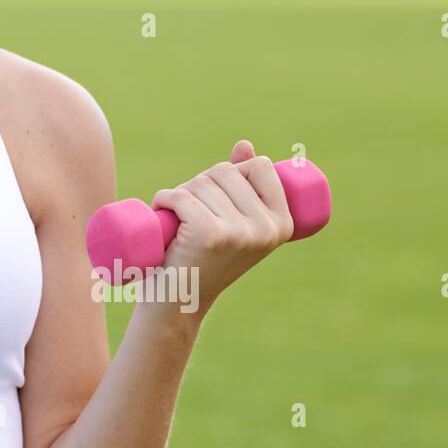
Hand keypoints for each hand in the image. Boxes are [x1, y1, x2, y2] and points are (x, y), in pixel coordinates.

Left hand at [149, 140, 294, 316]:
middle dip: (201, 184)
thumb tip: (244, 146)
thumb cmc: (203, 258)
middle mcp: (267, 229)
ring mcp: (240, 232)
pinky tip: (163, 218)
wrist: (179, 302)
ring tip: (180, 223)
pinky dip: (163, 200)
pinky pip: (180, 196)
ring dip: (180, 195)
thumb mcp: (234, 222)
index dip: (232, 172)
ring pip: (200, 182)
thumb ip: (244, 185)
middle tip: (192, 216)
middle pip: (225, 170)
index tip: (219, 200)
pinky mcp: (209, 234)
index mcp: (283, 224)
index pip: (259, 166)